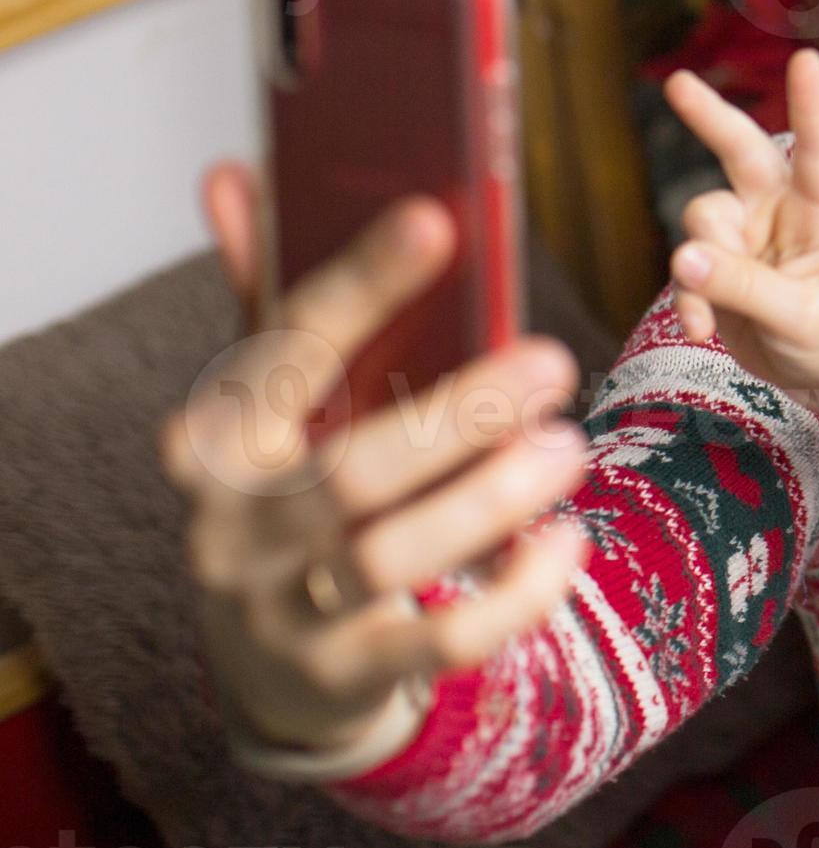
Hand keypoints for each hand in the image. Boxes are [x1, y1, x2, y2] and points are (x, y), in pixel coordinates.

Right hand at [161, 168, 592, 756]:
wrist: (271, 661)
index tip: (437, 220)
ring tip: (570, 449)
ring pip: (390, 555)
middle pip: (347, 468)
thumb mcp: (278, 403)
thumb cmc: (294, 493)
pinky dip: (513, 595)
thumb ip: (271, 296)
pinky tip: (566, 545)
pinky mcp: (346, 673)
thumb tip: (238, 173)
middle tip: (554, 362)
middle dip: (456, 412)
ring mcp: (285, 607)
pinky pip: (440, 640)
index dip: (362, 282)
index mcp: (220, 434)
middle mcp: (238, 523)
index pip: (285, 345)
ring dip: (490, 499)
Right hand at [661, 48, 818, 418]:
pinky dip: (687, 299)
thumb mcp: (803, 320)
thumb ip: (747, 287)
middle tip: (678, 82)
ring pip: (700, 220)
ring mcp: (744, 234)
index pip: (817, 152)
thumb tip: (685, 257)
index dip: (809, 107)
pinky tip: (702, 330)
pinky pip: (684, 270)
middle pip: (740, 151)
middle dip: (708, 116)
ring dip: (699, 264)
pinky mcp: (714, 265)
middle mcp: (779, 210)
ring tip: (710, 315)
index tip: (806, 59)